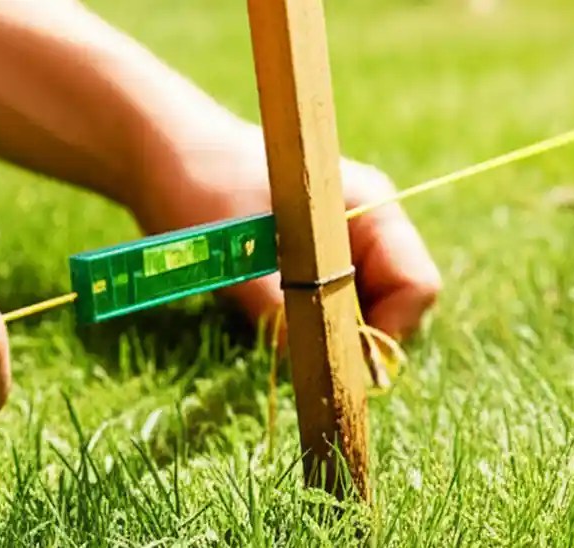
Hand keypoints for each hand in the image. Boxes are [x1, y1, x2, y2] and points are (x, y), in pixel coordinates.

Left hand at [129, 120, 440, 345]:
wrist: (157, 154)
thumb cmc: (200, 186)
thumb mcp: (237, 253)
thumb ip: (278, 309)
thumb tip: (314, 366)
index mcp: (370, 207)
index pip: (416, 285)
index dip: (387, 330)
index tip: (335, 357)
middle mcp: (365, 227)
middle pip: (393, 307)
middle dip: (354, 337)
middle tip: (298, 349)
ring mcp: (339, 245)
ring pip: (358, 315)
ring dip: (324, 333)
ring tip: (270, 320)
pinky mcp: (308, 264)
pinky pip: (326, 311)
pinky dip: (303, 325)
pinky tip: (262, 312)